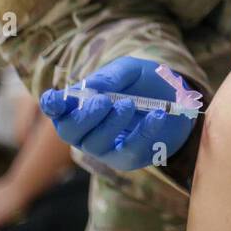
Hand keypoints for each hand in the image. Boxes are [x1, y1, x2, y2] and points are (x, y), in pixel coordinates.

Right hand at [39, 56, 194, 170]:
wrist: (178, 101)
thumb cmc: (145, 83)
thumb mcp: (131, 71)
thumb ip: (111, 76)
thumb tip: (91, 86)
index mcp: (79, 105)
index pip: (56, 109)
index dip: (52, 105)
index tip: (54, 99)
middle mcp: (86, 130)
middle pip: (69, 131)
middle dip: (84, 117)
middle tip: (104, 100)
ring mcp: (105, 147)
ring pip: (95, 143)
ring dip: (111, 124)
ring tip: (129, 104)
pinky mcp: (128, 159)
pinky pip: (129, 150)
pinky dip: (143, 132)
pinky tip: (157, 115)